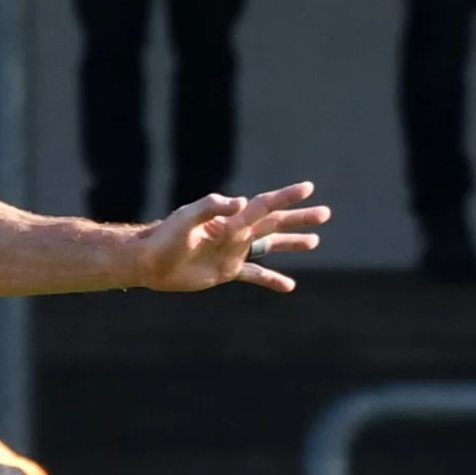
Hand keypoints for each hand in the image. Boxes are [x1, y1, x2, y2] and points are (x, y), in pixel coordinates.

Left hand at [137, 183, 328, 293]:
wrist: (149, 262)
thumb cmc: (165, 237)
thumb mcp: (187, 219)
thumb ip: (212, 207)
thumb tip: (242, 202)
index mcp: (231, 219)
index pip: (265, 206)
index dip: (286, 196)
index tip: (308, 188)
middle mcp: (236, 233)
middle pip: (275, 224)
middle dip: (300, 218)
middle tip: (326, 213)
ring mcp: (233, 252)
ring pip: (270, 246)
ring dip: (292, 243)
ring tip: (315, 241)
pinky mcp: (226, 271)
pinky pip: (255, 275)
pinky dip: (272, 279)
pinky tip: (289, 286)